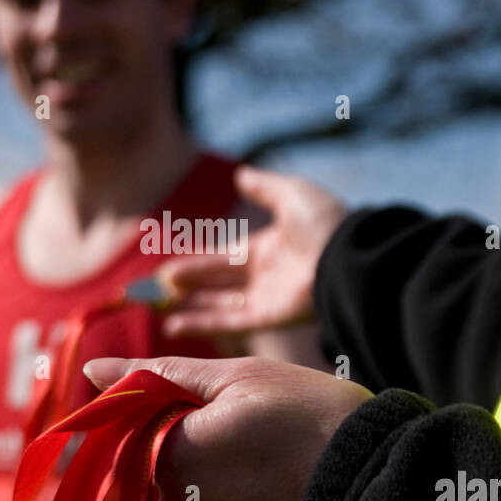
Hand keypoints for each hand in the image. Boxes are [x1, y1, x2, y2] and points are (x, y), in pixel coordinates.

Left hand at [84, 355, 371, 500]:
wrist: (384, 492)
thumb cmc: (312, 419)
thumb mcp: (240, 378)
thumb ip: (160, 375)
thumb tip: (91, 371)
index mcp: (168, 456)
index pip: (146, 434)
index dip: (186, 417)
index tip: (230, 413)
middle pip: (173, 478)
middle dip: (207, 458)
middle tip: (266, 439)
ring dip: (229, 495)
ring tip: (285, 474)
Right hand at [157, 165, 347, 337]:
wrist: (348, 255)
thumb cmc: (324, 221)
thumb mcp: (291, 194)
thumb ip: (264, 186)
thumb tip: (240, 175)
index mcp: (269, 247)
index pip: (224, 258)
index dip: (196, 263)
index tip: (167, 269)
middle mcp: (265, 276)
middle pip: (216, 282)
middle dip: (185, 284)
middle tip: (152, 287)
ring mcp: (267, 299)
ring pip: (219, 305)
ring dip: (188, 307)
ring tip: (157, 308)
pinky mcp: (271, 318)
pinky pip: (231, 323)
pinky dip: (203, 324)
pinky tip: (175, 325)